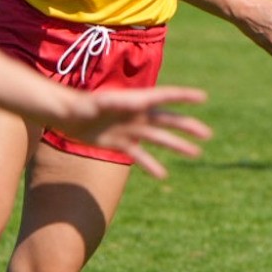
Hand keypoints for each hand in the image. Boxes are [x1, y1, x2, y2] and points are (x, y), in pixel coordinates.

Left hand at [49, 86, 211, 179]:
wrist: (63, 115)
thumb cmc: (79, 105)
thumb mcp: (98, 103)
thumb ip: (116, 102)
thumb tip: (135, 101)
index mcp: (135, 101)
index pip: (164, 96)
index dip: (183, 96)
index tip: (203, 97)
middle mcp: (136, 115)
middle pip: (167, 120)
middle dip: (187, 126)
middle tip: (207, 134)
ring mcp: (129, 129)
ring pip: (158, 139)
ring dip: (177, 145)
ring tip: (196, 153)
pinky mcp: (119, 143)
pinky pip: (139, 155)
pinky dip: (152, 164)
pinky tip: (163, 175)